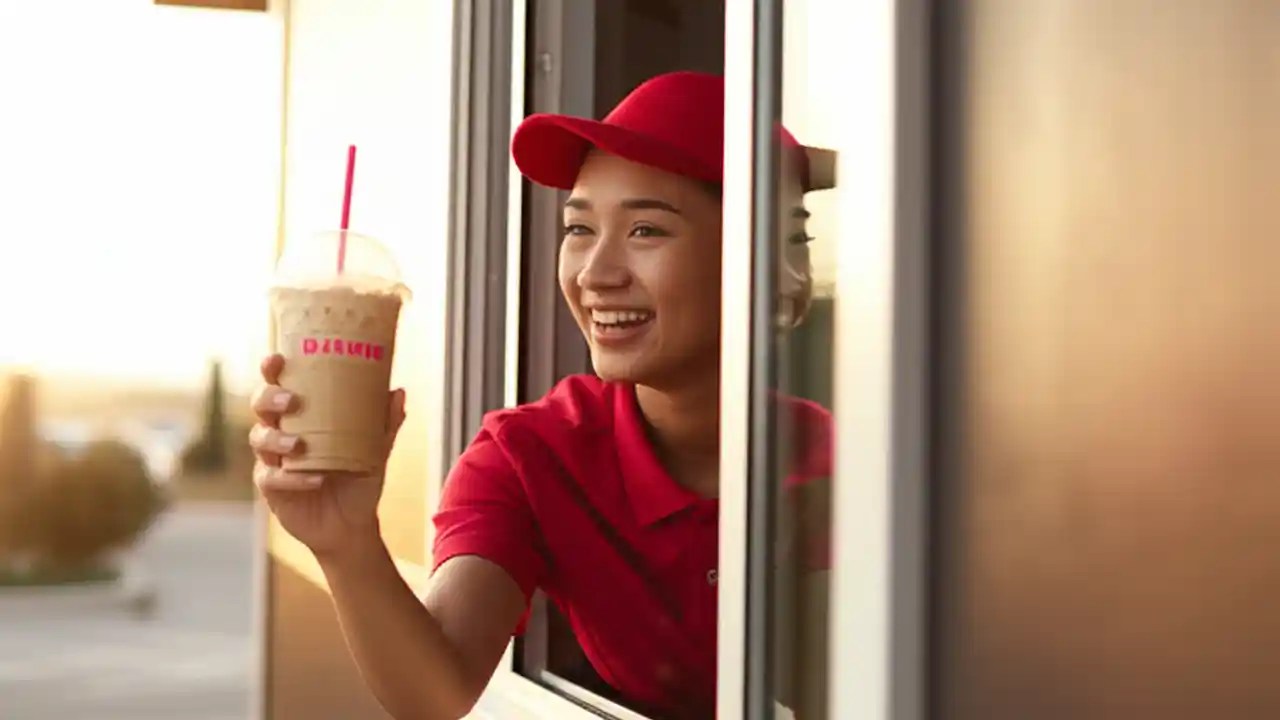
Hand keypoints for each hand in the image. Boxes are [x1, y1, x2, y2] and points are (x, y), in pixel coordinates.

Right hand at [248, 354, 406, 557]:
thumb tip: (398, 391)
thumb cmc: (359, 479)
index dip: (271, 370)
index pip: (279, 385)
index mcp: (302, 416)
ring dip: (276, 439)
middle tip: (292, 401)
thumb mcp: (377, 450)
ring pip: (259, 440)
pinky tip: (314, 479)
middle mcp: (281, 433)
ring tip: (299, 445)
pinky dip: (292, 478)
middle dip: (269, 398)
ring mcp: (272, 460)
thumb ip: (386, 423)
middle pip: (260, 406)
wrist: (352, 524)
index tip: (277, 359)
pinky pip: (272, 478)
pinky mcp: (272, 488)